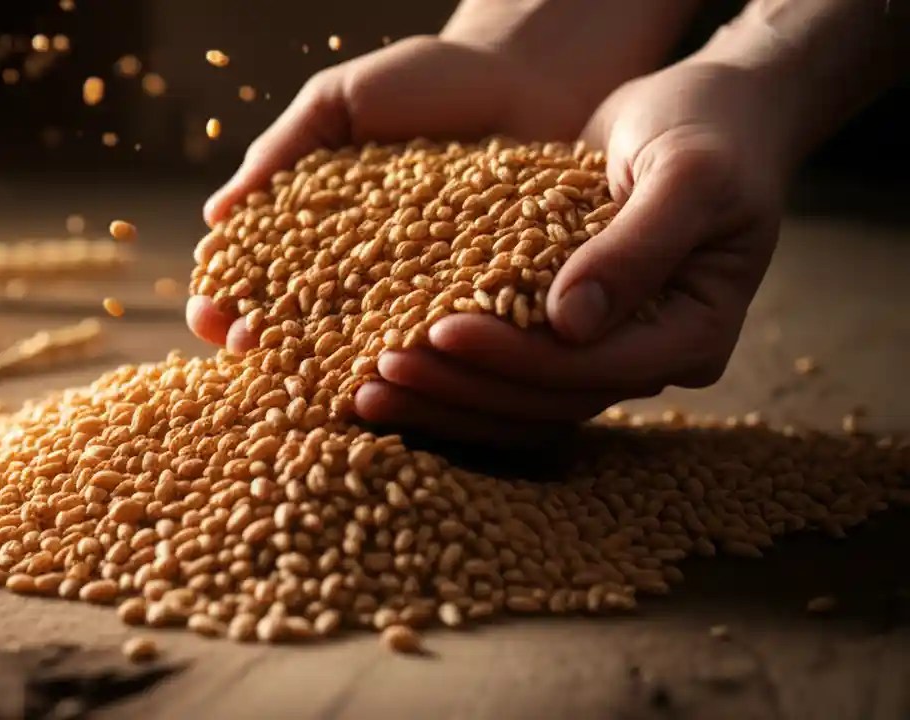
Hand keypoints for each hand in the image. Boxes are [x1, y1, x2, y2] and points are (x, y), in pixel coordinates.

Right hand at [187, 24, 616, 350]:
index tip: (209, 312)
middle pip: (302, 327)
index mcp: (320, 233)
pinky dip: (420, 357)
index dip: (229, 300)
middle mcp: (365, 276)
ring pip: (368, 346)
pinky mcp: (483, 304)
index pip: (260, 278)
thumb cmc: (427, 82)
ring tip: (311, 376)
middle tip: (249, 351)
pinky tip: (393, 370)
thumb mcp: (341, 103)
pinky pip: (446, 338)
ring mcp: (423, 296)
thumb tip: (216, 217)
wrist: (529, 74)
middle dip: (269, 345)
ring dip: (334, 368)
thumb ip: (281, 153)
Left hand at [365, 58, 791, 440]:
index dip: (511, 356)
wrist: (711, 114)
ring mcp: (607, 352)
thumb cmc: (710, 131)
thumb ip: (637, 246)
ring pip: (517, 402)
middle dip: (458, 388)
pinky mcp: (567, 335)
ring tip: (366, 390)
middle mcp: (648, 358)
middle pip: (542, 400)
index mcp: (690, 334)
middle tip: (377, 375)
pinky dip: (450, 376)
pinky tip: (388, 371)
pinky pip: (504, 373)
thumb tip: (570, 322)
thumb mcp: (688, 174)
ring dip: (442, 398)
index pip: (588, 367)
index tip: (437, 330)